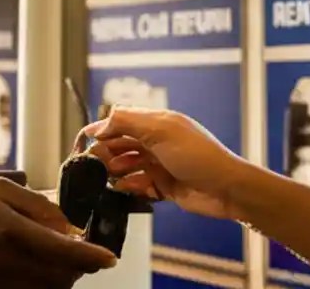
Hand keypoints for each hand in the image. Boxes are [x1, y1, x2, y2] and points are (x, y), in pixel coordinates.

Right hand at [0, 177, 116, 287]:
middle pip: (60, 276)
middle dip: (79, 268)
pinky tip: (36, 272)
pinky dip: (39, 288)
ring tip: (60, 263)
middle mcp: (4, 260)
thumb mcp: (0, 189)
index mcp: (10, 229)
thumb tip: (68, 225)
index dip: (92, 256)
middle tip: (84, 255)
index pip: (63, 250)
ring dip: (61, 280)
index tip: (110, 258)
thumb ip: (37, 205)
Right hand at [85, 107, 251, 220]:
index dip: (102, 130)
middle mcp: (158, 141)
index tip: (83, 142)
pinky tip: (124, 189)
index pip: (121, 120)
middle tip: (92, 164)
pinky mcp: (164, 186)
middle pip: (121, 143)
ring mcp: (161, 164)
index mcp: (157, 122)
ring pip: (128, 165)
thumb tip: (100, 124)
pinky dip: (129, 186)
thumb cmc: (199, 156)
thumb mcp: (160, 130)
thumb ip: (127, 122)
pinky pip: (139, 185)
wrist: (226, 188)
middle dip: (106, 152)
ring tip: (108, 177)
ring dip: (116, 170)